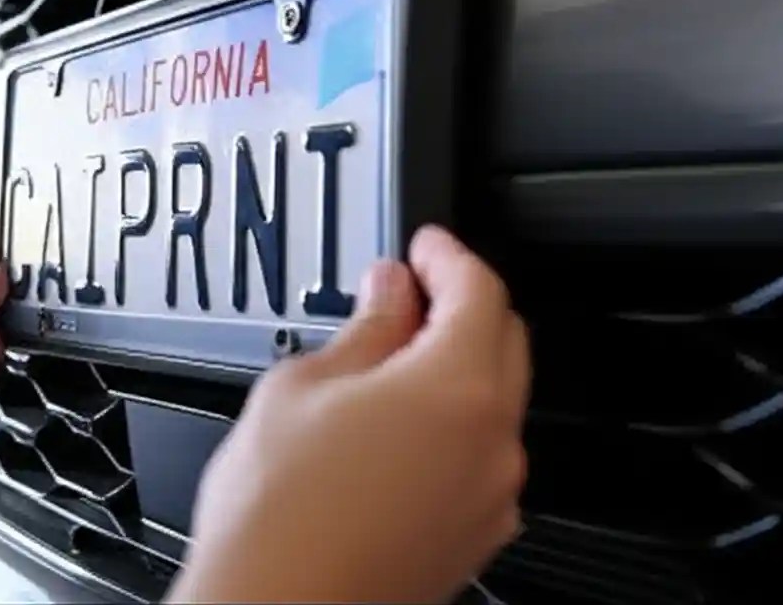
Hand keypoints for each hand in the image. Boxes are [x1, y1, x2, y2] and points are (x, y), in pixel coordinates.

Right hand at [168, 226, 529, 603]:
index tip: (425, 245)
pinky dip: (449, 428)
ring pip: (492, 404)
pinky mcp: (473, 537)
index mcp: (459, 389)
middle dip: (460, 305)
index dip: (447, 254)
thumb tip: (387, 292)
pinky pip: (477, 459)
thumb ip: (363, 328)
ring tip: (384, 365)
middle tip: (406, 292)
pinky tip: (391, 431)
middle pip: (503, 342)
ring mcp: (490, 497)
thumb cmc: (279, 519)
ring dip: (454, 369)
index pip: (479, 289)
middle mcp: (493, 444)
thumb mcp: (302, 387)